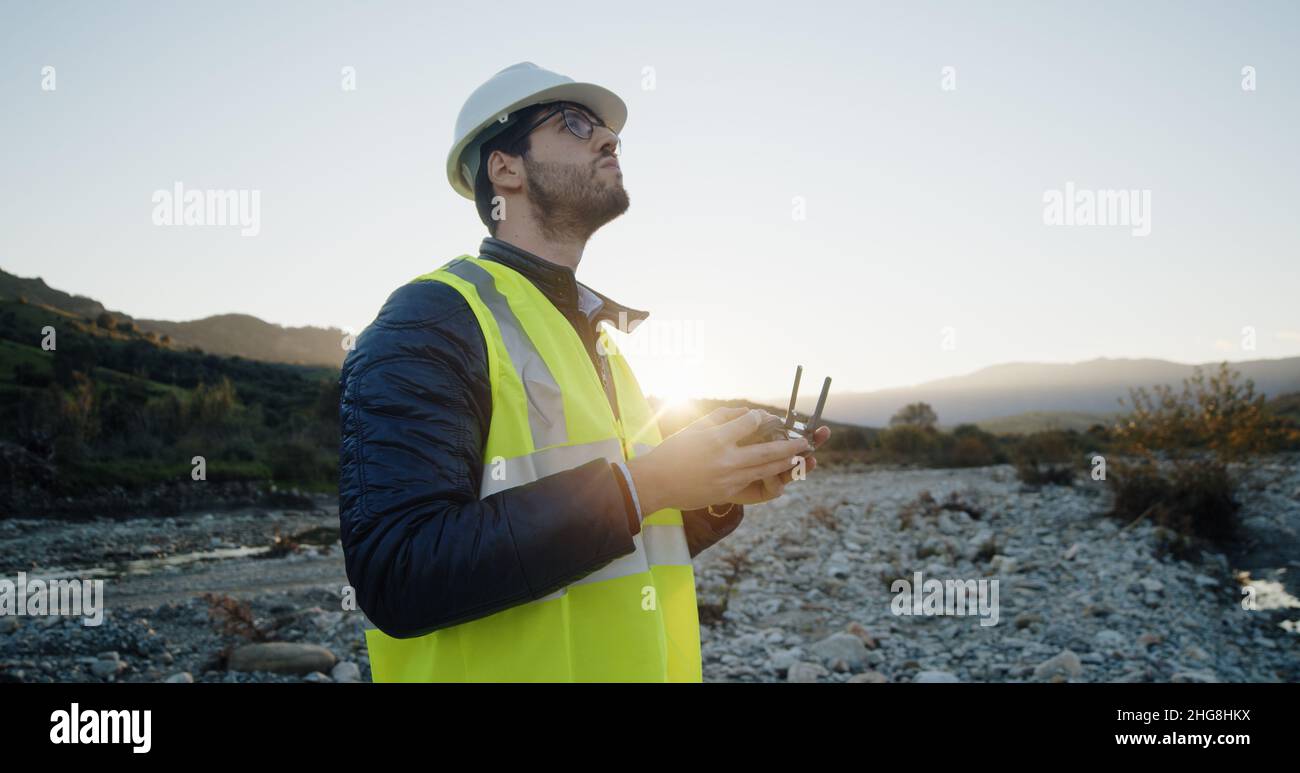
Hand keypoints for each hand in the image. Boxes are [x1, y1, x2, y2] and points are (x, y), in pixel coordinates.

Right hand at [625, 407, 811, 512]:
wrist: (656, 483)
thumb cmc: (673, 452)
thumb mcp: (695, 427)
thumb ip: (723, 417)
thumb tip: (747, 413)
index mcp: (717, 438)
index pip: (750, 423)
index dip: (762, 418)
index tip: (767, 417)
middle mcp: (726, 459)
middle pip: (768, 450)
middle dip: (790, 445)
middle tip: (806, 441)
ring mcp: (728, 478)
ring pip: (766, 469)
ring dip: (787, 463)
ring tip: (801, 457)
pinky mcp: (728, 492)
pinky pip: (754, 483)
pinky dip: (770, 476)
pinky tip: (780, 472)